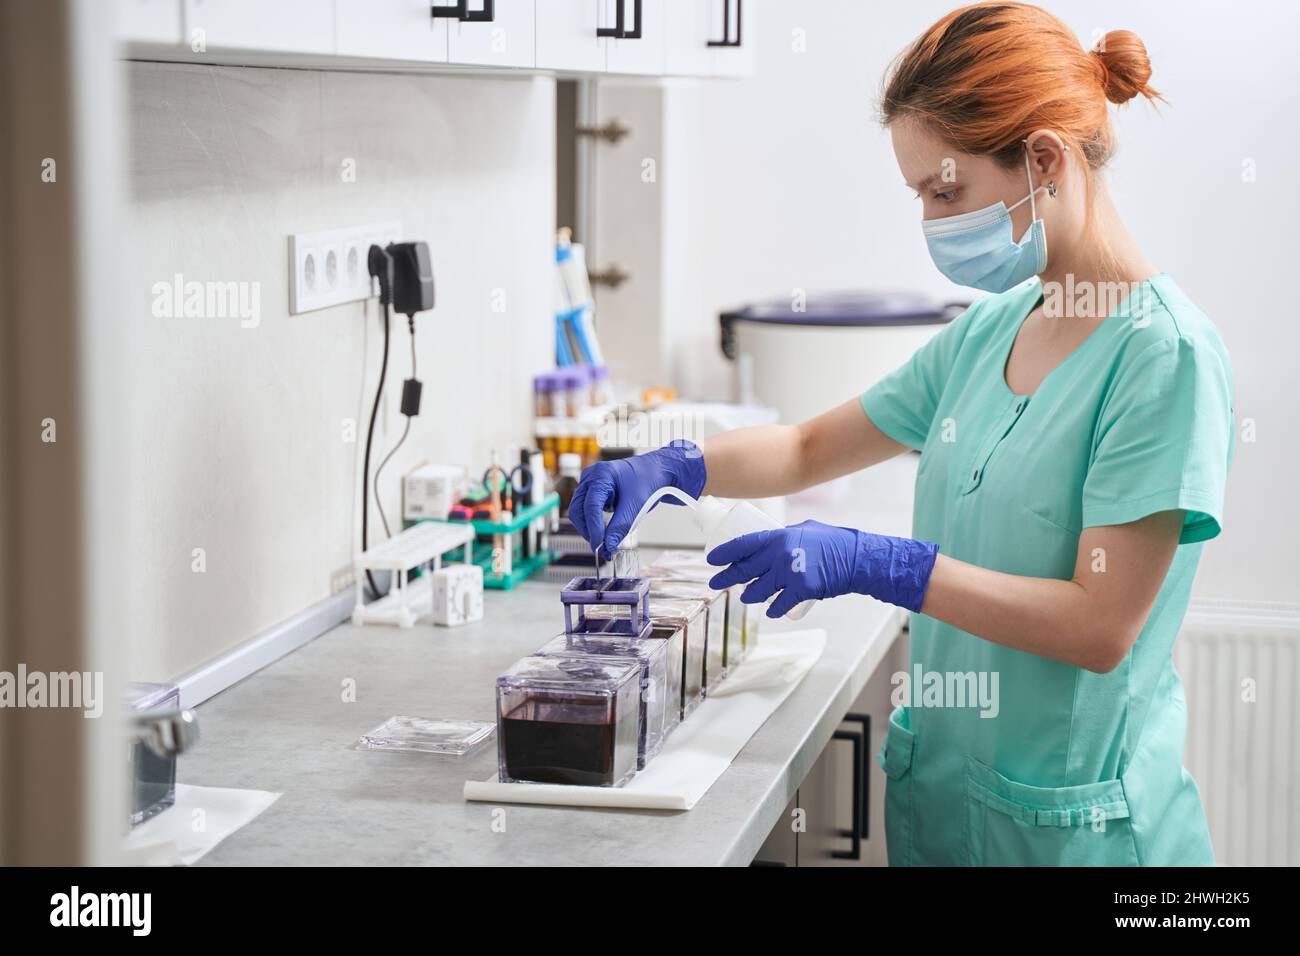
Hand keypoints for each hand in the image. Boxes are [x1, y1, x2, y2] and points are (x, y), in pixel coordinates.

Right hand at [568, 440, 706, 560]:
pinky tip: (605, 530)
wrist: (656, 472)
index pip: (591, 506)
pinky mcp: (593, 491)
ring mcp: (590, 483)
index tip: (600, 547)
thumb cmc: (648, 481)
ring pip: (580, 511)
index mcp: (602, 474)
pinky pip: (586, 510)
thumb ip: (620, 527)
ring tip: (605, 542)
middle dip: (588, 530)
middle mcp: (591, 477)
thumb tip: (608, 547)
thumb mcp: (636, 505)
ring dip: (589, 528)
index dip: (594, 529)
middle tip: (602, 549)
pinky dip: (593, 522)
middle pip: (578, 509)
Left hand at [706, 519, 939, 616]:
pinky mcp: (801, 591)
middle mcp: (779, 555)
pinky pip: (779, 605)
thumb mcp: (804, 529)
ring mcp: (789, 575)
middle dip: (726, 577)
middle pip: (744, 571)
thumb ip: (785, 535)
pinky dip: (774, 610)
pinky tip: (771, 611)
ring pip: (758, 591)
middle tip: (715, 582)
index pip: (743, 545)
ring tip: (746, 595)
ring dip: (750, 595)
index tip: (712, 560)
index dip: (725, 553)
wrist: (856, 558)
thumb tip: (770, 541)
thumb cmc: (833, 541)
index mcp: (778, 537)